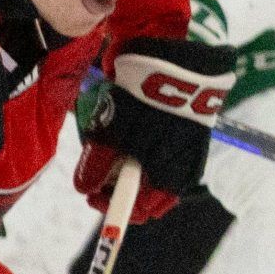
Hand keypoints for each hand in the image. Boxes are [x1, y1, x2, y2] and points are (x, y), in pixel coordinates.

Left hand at [75, 37, 237, 219]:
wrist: (178, 63)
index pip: (140, 210)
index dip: (112, 205)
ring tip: (114, 147)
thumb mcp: (114, 133)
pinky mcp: (190, 136)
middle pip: (147, 195)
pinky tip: (132, 135)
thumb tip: (84, 189)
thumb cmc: (146, 101)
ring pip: (153, 175)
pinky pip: (163, 157)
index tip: (90, 194)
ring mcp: (188, 153)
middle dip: (120, 187)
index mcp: (169, 176)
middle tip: (98, 169)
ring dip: (130, 168)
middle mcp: (183, 170)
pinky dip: (144, 153)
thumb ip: (98, 165)